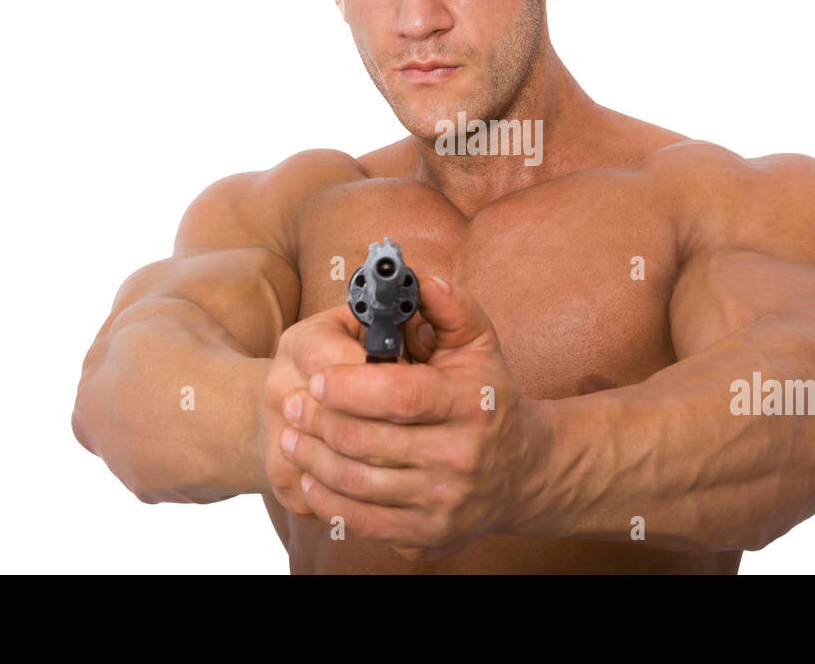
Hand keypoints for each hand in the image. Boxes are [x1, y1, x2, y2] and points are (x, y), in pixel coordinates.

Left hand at [279, 274, 550, 561]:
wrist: (522, 472)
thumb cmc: (490, 399)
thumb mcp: (479, 346)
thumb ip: (449, 306)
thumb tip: (415, 279)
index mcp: (470, 405)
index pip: (403, 397)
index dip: (352, 388)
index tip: (318, 379)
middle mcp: (460, 457)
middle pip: (368, 442)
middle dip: (319, 422)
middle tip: (294, 404)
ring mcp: (443, 502)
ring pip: (357, 483)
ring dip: (313, 460)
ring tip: (293, 436)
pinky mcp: (428, 535)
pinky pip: (363, 521)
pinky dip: (328, 500)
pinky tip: (312, 478)